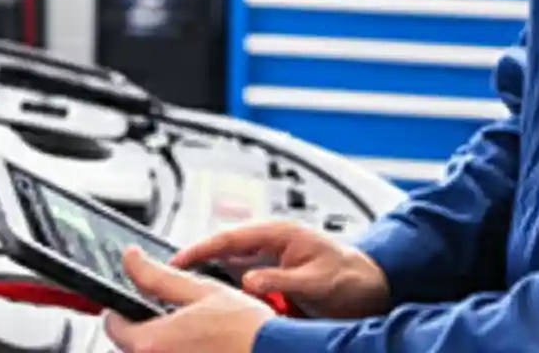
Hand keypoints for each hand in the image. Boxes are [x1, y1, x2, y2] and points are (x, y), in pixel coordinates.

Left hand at [103, 246, 273, 352]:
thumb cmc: (245, 329)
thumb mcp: (201, 290)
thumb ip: (158, 276)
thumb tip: (131, 258)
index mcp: (149, 342)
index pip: (112, 324)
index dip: (124, 306)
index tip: (141, 299)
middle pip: (132, 343)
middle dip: (149, 326)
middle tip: (181, 315)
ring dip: (169, 342)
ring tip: (200, 333)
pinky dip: (184, 352)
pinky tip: (208, 347)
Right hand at [170, 220, 390, 319]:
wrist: (371, 287)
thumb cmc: (350, 277)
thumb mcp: (316, 281)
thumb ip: (282, 279)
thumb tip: (249, 281)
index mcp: (279, 233)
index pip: (229, 237)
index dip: (199, 248)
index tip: (176, 261)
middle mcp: (271, 242)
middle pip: (222, 250)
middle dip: (195, 263)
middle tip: (168, 279)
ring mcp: (270, 258)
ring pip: (228, 266)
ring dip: (209, 278)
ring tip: (185, 294)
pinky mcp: (272, 275)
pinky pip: (240, 280)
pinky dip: (226, 290)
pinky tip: (215, 304)